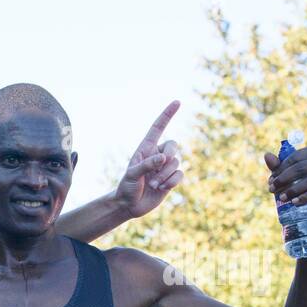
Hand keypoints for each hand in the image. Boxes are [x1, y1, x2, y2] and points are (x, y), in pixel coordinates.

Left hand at [115, 101, 184, 218]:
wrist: (129, 205)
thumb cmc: (127, 187)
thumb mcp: (132, 175)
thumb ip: (147, 165)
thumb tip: (164, 158)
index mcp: (146, 148)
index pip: (158, 128)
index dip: (167, 115)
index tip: (177, 102)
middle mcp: (157, 155)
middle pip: (173, 145)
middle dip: (169, 157)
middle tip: (156, 171)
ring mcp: (165, 167)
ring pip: (176, 162)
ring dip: (165, 175)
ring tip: (153, 185)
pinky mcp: (171, 179)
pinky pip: (180, 175)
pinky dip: (172, 181)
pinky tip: (161, 188)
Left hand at [264, 145, 306, 234]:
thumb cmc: (297, 182)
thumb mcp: (286, 175)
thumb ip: (277, 166)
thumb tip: (267, 155)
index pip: (296, 156)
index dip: (281, 168)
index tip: (271, 180)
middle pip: (303, 167)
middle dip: (285, 179)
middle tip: (272, 189)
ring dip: (294, 189)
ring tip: (281, 198)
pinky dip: (305, 197)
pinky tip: (294, 202)